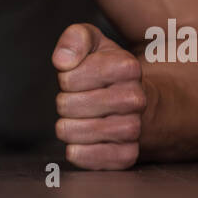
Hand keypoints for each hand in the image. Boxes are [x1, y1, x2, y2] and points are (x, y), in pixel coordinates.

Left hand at [52, 22, 146, 169]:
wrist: (132, 100)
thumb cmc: (105, 69)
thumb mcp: (93, 42)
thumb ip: (76, 38)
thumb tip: (62, 60)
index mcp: (127, 67)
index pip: (69, 78)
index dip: (66, 78)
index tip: (77, 77)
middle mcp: (136, 99)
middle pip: (69, 105)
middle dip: (64, 102)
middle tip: (77, 99)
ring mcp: (133, 129)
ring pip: (78, 132)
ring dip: (68, 127)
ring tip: (78, 119)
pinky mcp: (127, 155)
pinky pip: (91, 158)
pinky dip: (78, 152)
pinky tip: (80, 142)